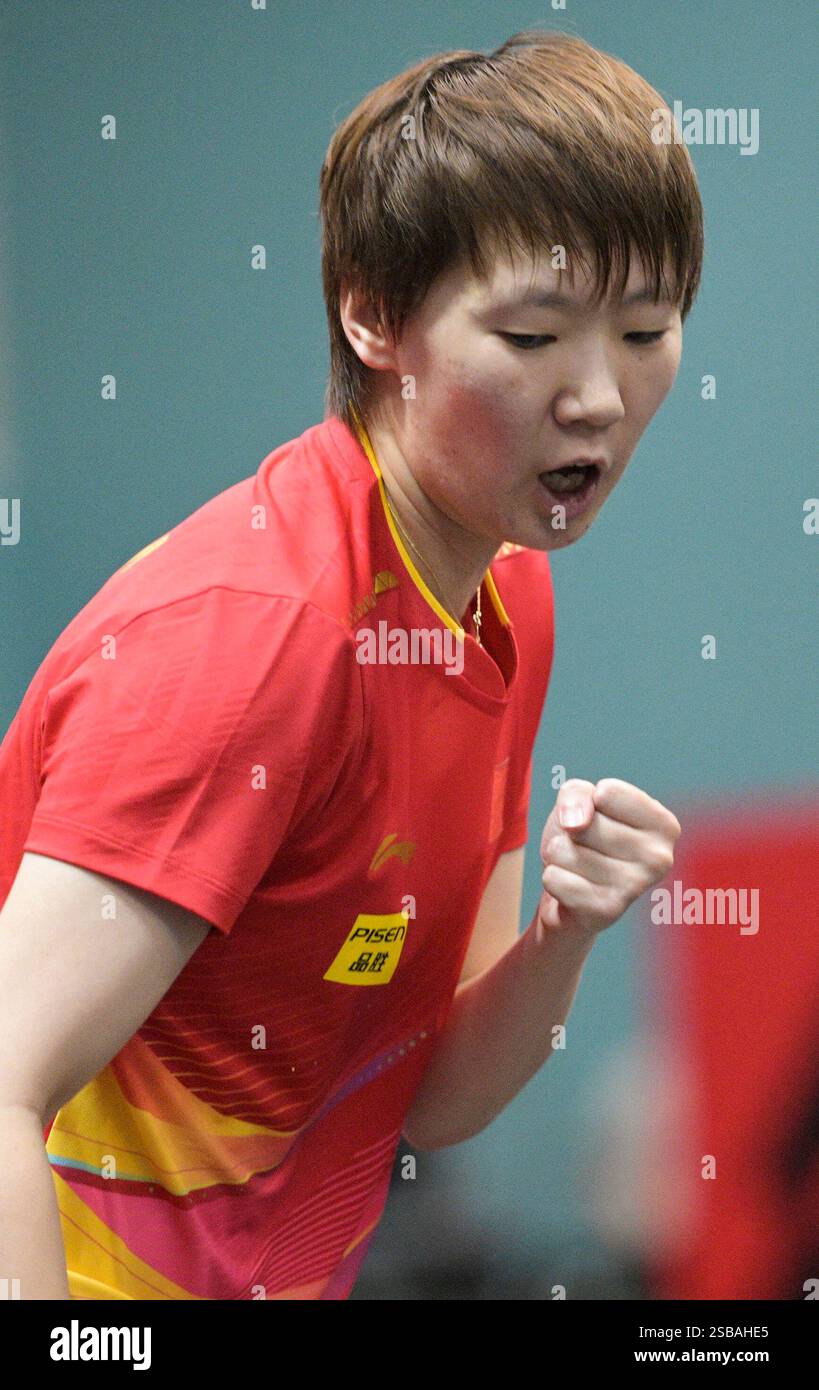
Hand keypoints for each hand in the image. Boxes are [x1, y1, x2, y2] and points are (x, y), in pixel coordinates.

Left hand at [538, 777, 680, 936]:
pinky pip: (553, 878)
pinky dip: (552, 878)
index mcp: (664, 825)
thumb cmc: (583, 839)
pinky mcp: (606, 912)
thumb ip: (576, 792)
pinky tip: (570, 887)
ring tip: (577, 868)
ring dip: (558, 856)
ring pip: (564, 851)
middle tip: (584, 848)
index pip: (607, 792)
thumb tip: (576, 824)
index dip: (589, 802)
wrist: (570, 894)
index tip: (598, 819)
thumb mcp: (579, 800)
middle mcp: (660, 858)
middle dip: (570, 833)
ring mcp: (635, 887)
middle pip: (584, 825)